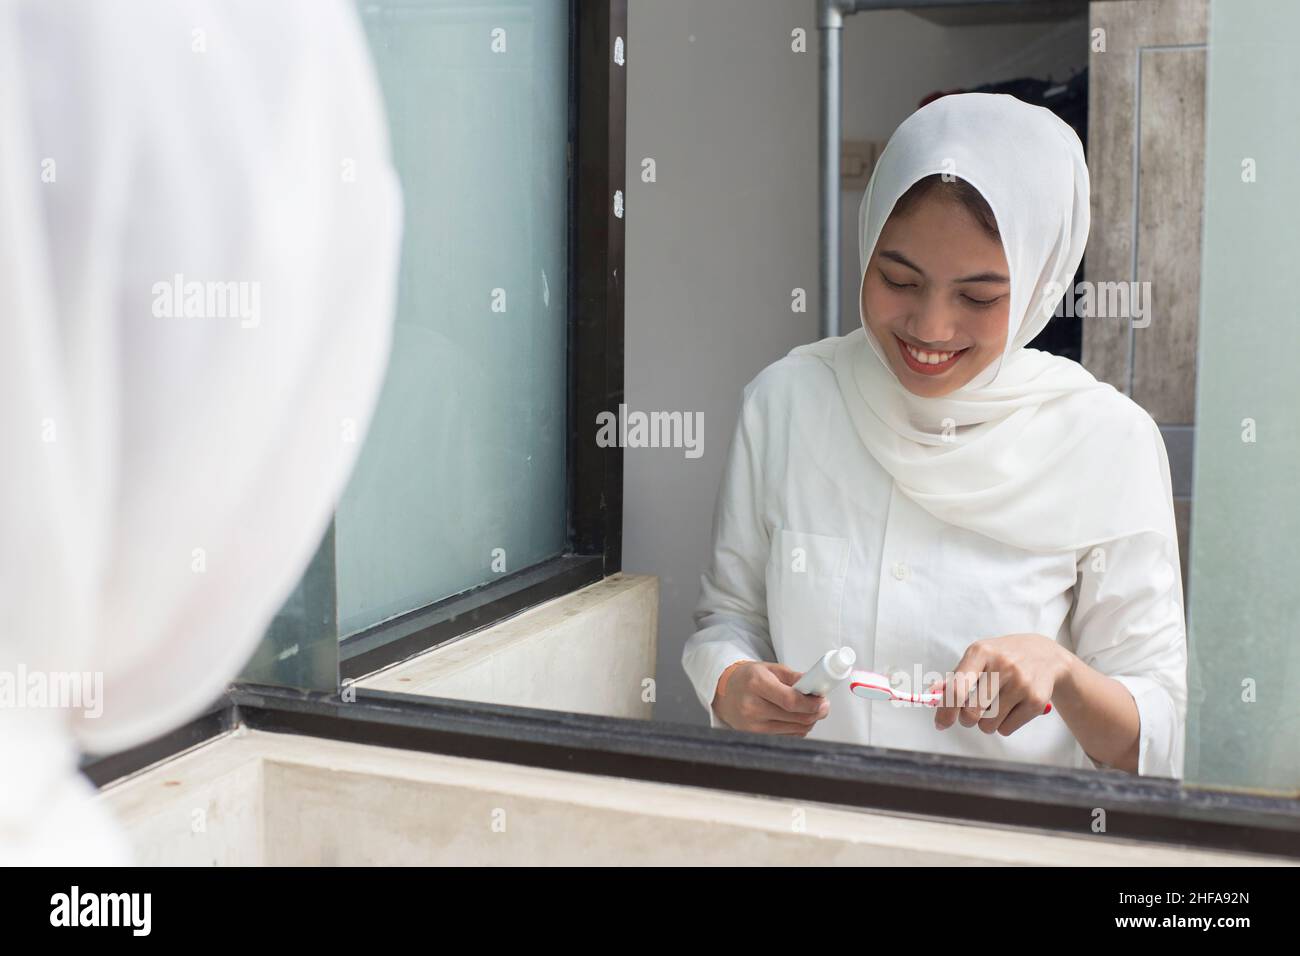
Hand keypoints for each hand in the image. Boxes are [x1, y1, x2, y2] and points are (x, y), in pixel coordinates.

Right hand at [712, 661, 829, 734]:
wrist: (725, 692)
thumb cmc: (748, 678)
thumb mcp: (769, 669)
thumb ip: (793, 677)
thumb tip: (815, 685)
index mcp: (756, 684)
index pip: (789, 700)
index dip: (811, 704)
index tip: (822, 701)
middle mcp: (752, 707)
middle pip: (795, 718)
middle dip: (815, 712)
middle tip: (823, 704)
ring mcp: (752, 726)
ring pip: (795, 729)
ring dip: (809, 721)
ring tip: (809, 709)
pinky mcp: (755, 736)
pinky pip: (787, 737)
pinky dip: (798, 728)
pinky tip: (795, 718)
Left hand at [929, 634, 1068, 736]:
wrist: (1046, 655)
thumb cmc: (1002, 658)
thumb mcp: (979, 657)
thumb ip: (955, 677)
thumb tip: (932, 697)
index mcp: (981, 652)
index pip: (958, 688)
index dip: (946, 710)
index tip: (941, 724)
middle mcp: (1002, 665)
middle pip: (972, 711)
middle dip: (966, 719)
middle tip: (970, 715)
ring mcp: (1021, 683)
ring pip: (989, 724)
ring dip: (985, 723)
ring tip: (994, 707)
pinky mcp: (1036, 701)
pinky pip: (1006, 729)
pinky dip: (1003, 726)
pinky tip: (1011, 708)